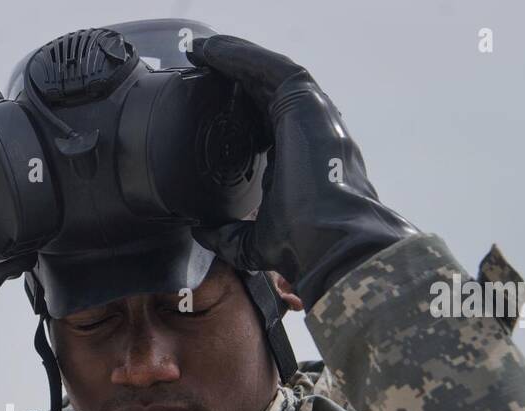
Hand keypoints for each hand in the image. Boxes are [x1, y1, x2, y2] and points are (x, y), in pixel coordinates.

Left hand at [186, 36, 416, 309]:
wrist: (328, 243)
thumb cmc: (301, 246)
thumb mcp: (250, 242)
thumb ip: (225, 233)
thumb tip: (199, 230)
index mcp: (295, 161)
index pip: (262, 124)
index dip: (233, 110)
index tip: (203, 105)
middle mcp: (306, 133)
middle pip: (263, 93)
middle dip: (230, 76)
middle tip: (196, 65)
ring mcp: (311, 115)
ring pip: (268, 74)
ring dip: (233, 59)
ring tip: (201, 51)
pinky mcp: (308, 104)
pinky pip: (272, 68)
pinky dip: (242, 56)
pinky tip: (215, 50)